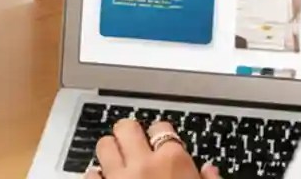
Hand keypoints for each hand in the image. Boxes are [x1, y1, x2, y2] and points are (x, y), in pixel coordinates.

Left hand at [87, 119, 219, 178]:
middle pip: (127, 127)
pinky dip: (95, 175)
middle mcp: (144, 164)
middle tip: (133, 143)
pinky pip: (90, 174)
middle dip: (128, 133)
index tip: (160, 140)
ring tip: (116, 159)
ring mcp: (119, 178)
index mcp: (174, 162)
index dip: (160, 133)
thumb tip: (210, 171)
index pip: (162, 127)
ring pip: (104, 145)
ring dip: (110, 151)